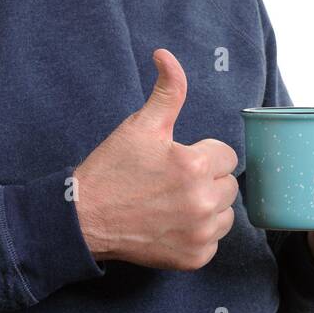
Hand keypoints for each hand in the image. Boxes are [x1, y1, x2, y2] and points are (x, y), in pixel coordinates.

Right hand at [72, 48, 239, 269]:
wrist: (85, 218)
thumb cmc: (112, 169)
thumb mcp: (141, 125)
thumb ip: (167, 91)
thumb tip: (166, 55)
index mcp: (195, 166)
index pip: (225, 155)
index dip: (201, 154)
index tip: (176, 161)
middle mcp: (202, 202)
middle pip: (228, 185)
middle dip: (205, 180)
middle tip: (171, 181)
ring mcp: (199, 234)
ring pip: (224, 214)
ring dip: (206, 207)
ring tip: (172, 202)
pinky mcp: (193, 258)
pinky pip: (212, 242)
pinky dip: (197, 235)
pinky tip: (170, 224)